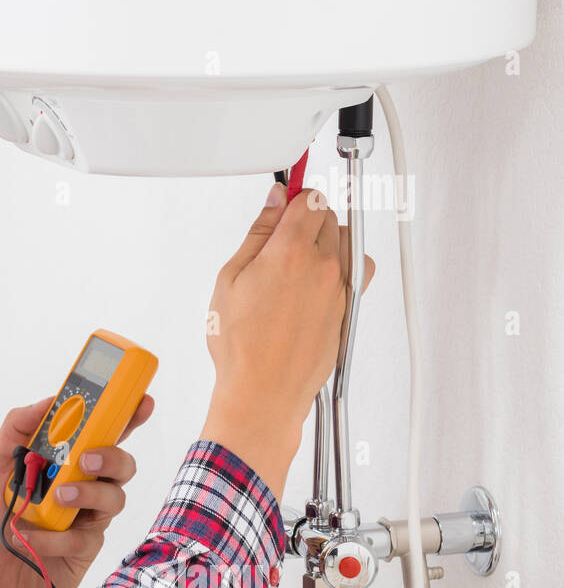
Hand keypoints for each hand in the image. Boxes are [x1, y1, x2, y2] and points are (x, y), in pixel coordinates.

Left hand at [0, 393, 154, 587]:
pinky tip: (30, 537)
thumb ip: (17, 429)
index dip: (129, 416)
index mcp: (68, 459)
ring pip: (114, 498)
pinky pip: (84, 537)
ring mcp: (89, 517)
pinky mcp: (85, 548)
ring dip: (86, 493)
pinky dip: (55, 536)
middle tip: (85, 460)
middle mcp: (86, 484)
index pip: (105, 432)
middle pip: (122, 464)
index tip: (143, 402)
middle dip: (111, 456)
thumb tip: (48, 402)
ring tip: (55, 498)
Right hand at [200, 182, 375, 498]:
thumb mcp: (230, 279)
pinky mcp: (350, 309)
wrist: (264, 391)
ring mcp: (342, 289)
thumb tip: (274, 202)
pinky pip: (358, 270)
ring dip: (327, 240)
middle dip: (305, 219)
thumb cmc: (241, 346)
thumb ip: (257, 234)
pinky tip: (318, 280)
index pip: (308, 198)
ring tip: (298, 260)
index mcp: (291, 252)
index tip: (282, 201)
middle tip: (279, 239)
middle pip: (328, 216)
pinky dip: (343, 266)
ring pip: (347, 241)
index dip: (292, 196)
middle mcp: (324, 267)